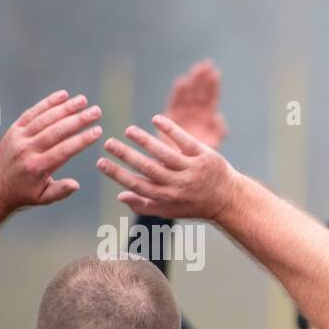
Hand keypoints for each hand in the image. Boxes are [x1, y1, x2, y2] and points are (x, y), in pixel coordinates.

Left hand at [0, 90, 101, 209]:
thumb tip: (76, 184)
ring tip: (84, 100)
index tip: (98, 131)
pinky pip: (32, 113)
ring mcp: (19, 137)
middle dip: (78, 120)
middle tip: (96, 111)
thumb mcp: (43, 198)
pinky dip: (48, 103)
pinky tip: (63, 95)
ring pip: (45, 118)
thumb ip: (60, 191)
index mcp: (38, 167)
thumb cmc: (25, 192)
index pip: (64, 150)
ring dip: (66, 107)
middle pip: (56, 131)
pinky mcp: (15, 129)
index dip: (82, 140)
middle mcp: (27, 150)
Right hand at [96, 115, 236, 220]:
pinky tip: (155, 119)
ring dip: (144, 141)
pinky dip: (171, 129)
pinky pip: (186, 141)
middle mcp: (179, 185)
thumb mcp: (170, 210)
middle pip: (148, 168)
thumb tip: (119, 196)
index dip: (117, 175)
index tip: (100, 162)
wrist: (228, 199)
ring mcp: (193, 170)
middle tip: (108, 143)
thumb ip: (145, 205)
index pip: (137, 185)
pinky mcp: (206, 156)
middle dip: (126, 156)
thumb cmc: (193, 203)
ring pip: (165, 154)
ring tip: (128, 131)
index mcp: (167, 198)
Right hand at [164, 59, 227, 149]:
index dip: (213, 85)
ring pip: (188, 94)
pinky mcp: (171, 116)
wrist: (183, 166)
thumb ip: (218, 131)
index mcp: (207, 116)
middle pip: (199, 92)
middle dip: (202, 78)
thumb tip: (221, 120)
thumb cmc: (200, 156)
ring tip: (195, 70)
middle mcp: (195, 112)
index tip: (216, 73)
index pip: (211, 98)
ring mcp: (183, 113)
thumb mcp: (212, 143)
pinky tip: (181, 82)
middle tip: (205, 65)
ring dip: (192, 82)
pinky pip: (175, 102)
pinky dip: (179, 93)